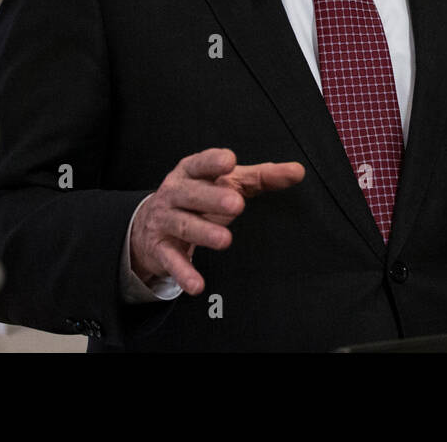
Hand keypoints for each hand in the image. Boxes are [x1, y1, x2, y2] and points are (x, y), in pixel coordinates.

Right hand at [130, 148, 304, 295]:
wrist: (150, 225)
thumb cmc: (198, 197)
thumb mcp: (227, 182)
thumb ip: (262, 177)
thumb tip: (296, 171)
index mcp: (191, 172)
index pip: (200, 163)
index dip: (213, 162)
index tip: (229, 161)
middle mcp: (175, 193)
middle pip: (191, 194)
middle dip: (212, 198)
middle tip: (237, 204)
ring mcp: (165, 220)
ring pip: (184, 225)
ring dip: (203, 233)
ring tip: (225, 240)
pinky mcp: (161, 248)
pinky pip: (172, 260)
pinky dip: (184, 273)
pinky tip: (197, 284)